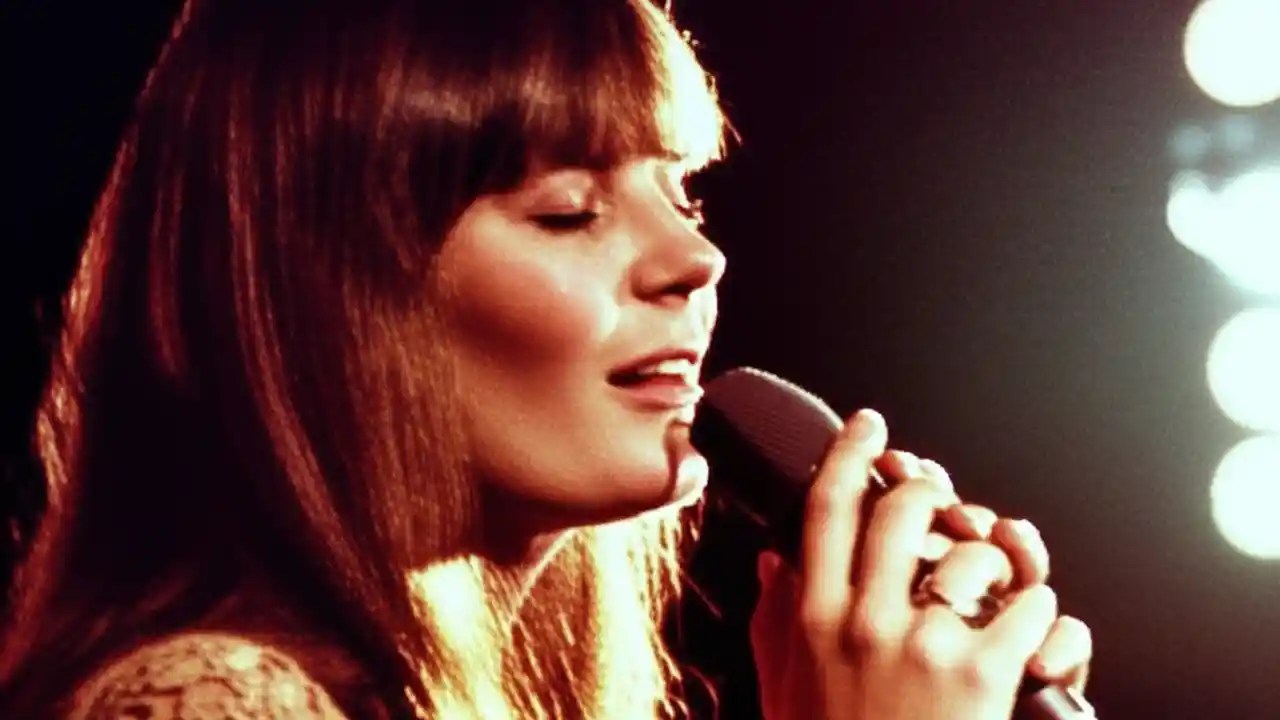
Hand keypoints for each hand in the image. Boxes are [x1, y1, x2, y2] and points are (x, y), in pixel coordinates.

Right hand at [748, 410, 1091, 719]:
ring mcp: (924, 644)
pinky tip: (1036, 630)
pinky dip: (1046, 612)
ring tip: (996, 586)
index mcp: (812, 617)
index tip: (870, 426)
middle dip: (931, 490)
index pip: (828, 509)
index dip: (850, 453)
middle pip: (904, 510)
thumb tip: (773, 558)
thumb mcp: (782, 688)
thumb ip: (774, 619)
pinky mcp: (984, 674)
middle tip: (943, 495)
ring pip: (975, 553)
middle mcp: (864, 619)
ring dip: (996, 560)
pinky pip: (1033, 606)